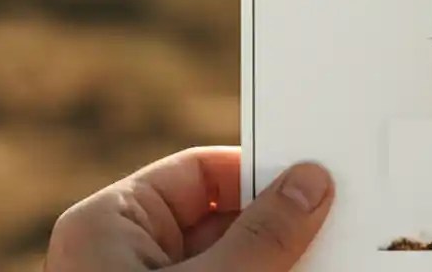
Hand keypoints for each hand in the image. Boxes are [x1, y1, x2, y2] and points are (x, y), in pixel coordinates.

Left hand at [46, 147, 333, 271]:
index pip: (200, 169)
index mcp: (106, 224)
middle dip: (275, 222)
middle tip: (326, 222)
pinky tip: (304, 269)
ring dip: (276, 255)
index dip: (260, 173)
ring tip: (322, 254)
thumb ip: (261, 235)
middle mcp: (121, 254)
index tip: (310, 181)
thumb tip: (308, 184)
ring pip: (230, 254)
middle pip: (222, 216)